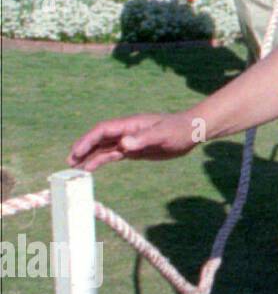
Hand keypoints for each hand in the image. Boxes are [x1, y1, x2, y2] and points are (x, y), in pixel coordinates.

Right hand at [67, 112, 202, 172]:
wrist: (191, 132)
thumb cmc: (178, 129)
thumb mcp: (162, 134)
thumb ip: (143, 139)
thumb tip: (123, 144)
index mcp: (130, 125)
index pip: (103, 130)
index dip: (88, 140)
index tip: (77, 152)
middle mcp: (126, 132)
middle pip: (99, 139)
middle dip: (84, 149)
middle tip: (69, 163)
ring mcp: (129, 141)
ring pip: (104, 148)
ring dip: (89, 156)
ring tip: (75, 168)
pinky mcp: (135, 150)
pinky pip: (114, 155)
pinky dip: (101, 160)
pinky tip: (91, 168)